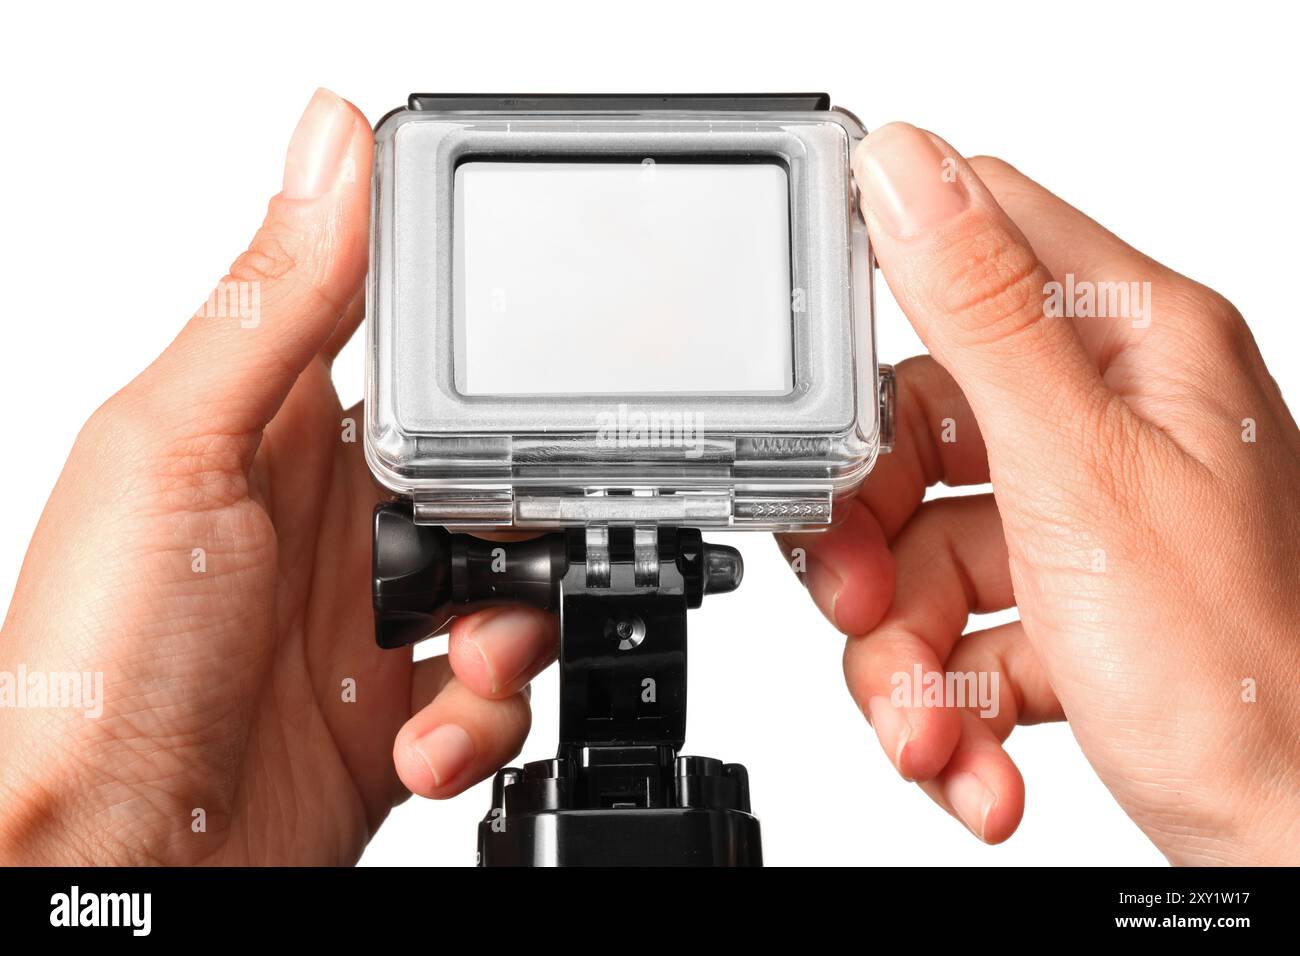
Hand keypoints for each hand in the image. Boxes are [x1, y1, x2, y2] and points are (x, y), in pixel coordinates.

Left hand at [0, 90, 556, 864]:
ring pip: (513, 592)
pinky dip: (487, 723)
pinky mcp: (394, 713)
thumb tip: (330, 140)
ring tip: (463, 670)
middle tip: (492, 558)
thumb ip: (275, 299)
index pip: (401, 348)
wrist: (105, 864)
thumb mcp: (181, 447)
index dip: (476, 351)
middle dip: (524, 522)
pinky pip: (495, 696)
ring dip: (518, 635)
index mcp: (270, 433)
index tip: (537, 362)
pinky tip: (428, 742)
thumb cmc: (94, 664)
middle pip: (488, 481)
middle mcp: (326, 523)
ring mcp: (365, 622)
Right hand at [780, 122, 1299, 863]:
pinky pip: (953, 628)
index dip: (882, 298)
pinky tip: (971, 756)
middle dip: (873, 540)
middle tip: (862, 603)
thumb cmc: (1245, 672)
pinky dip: (941, 699)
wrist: (1293, 843)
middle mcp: (1109, 422)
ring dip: (900, 655)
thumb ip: (983, 314)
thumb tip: (905, 166)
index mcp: (1133, 348)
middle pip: (919, 431)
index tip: (829, 391)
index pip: (980, 244)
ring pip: (919, 550)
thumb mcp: (1083, 473)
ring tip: (930, 725)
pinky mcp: (1060, 608)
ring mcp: (1081, 521)